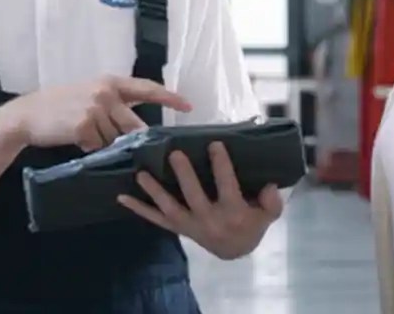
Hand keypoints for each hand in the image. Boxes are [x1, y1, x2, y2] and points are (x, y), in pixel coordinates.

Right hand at [5, 76, 192, 150]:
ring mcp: (95, 108)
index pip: (146, 88)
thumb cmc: (60, 106)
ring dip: (103, 143)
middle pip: (133, 125)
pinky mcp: (84, 126)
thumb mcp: (89, 95)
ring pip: (114, 139)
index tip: (188, 105)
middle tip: (129, 147)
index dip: (169, 97)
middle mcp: (105, 93)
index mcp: (110, 82)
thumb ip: (114, 104)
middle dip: (132, 140)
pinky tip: (76, 139)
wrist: (28, 115)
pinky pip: (98, 146)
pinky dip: (90, 147)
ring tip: (84, 134)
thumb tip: (137, 129)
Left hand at [117, 141, 283, 260]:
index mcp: (233, 213)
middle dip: (184, 176)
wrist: (234, 250)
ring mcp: (190, 225)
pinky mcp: (177, 228)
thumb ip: (272, 201)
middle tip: (174, 153)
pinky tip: (121, 197)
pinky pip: (156, 219)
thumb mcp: (268, 214)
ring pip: (170, 209)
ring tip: (141, 174)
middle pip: (195, 197)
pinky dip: (138, 209)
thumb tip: (270, 184)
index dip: (221, 167)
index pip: (227, 188)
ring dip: (154, 192)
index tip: (215, 144)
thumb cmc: (252, 222)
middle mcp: (209, 220)